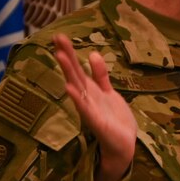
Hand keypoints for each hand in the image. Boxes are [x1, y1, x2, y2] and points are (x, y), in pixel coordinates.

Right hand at [53, 33, 136, 180]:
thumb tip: (92, 54)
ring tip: (59, 56)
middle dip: (66, 57)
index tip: (59, 36)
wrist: (123, 144)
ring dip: (69, 73)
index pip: (77, 68)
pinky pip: (86, 109)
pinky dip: (78, 99)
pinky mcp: (96, 122)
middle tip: (56, 38)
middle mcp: (87, 98)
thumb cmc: (114, 119)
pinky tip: (69, 89)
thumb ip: (100, 75)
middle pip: (75, 74)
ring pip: (78, 88)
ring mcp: (90, 109)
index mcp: (90, 90)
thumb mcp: (108, 92)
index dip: (69, 53)